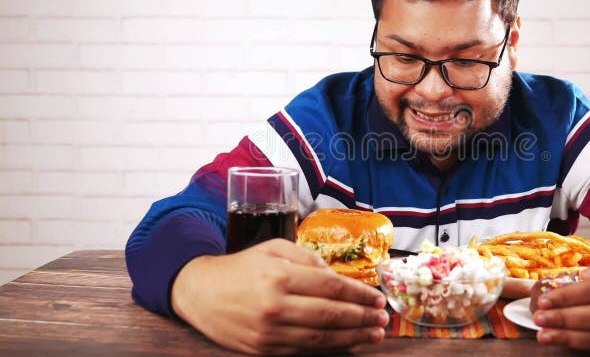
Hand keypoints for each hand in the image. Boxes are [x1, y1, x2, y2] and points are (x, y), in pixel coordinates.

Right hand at [171, 239, 388, 354]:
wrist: (200, 293)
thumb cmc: (242, 267)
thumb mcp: (274, 249)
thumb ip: (308, 259)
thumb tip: (337, 277)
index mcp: (281, 276)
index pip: (332, 288)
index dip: (359, 295)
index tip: (378, 298)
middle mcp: (276, 306)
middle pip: (332, 315)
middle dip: (363, 318)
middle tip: (383, 319)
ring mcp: (270, 333)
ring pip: (322, 338)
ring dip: (354, 338)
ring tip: (375, 335)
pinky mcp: (264, 350)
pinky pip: (305, 351)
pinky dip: (331, 349)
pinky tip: (349, 345)